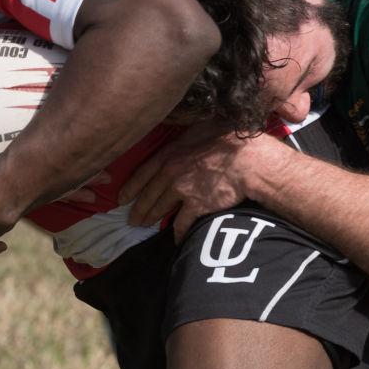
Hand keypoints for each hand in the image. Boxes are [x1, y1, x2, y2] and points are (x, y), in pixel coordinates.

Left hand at [117, 124, 294, 239]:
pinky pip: (182, 224)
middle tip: (130, 220)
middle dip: (137, 209)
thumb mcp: (200, 128)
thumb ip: (185, 135)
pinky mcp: (196, 206)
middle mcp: (171, 173)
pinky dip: (178, 234)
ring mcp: (182, 191)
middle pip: (148, 195)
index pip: (142, 173)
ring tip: (144, 226)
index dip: (130, 187)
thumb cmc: (228, 139)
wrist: (247, 160)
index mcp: (170, 154)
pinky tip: (176, 240)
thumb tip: (181, 131)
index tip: (121, 198)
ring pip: (160, 209)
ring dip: (151, 219)